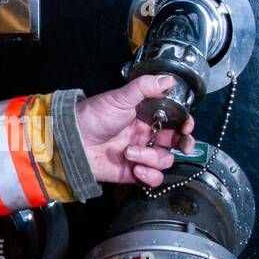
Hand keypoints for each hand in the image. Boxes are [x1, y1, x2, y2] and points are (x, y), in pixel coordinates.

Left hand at [75, 75, 194, 186]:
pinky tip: (136, 168)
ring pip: (165, 160)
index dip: (185, 124)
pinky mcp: (133, 172)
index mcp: (145, 115)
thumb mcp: (120, 97)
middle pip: (176, 142)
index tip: (187, 125)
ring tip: (130, 152)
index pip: (175, 120)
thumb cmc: (92, 116)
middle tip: (182, 143)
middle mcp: (146, 135)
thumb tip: (169, 80)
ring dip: (152, 158)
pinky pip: (153, 178)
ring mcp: (140, 154)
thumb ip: (145, 88)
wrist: (71, 141)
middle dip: (184, 144)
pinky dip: (149, 175)